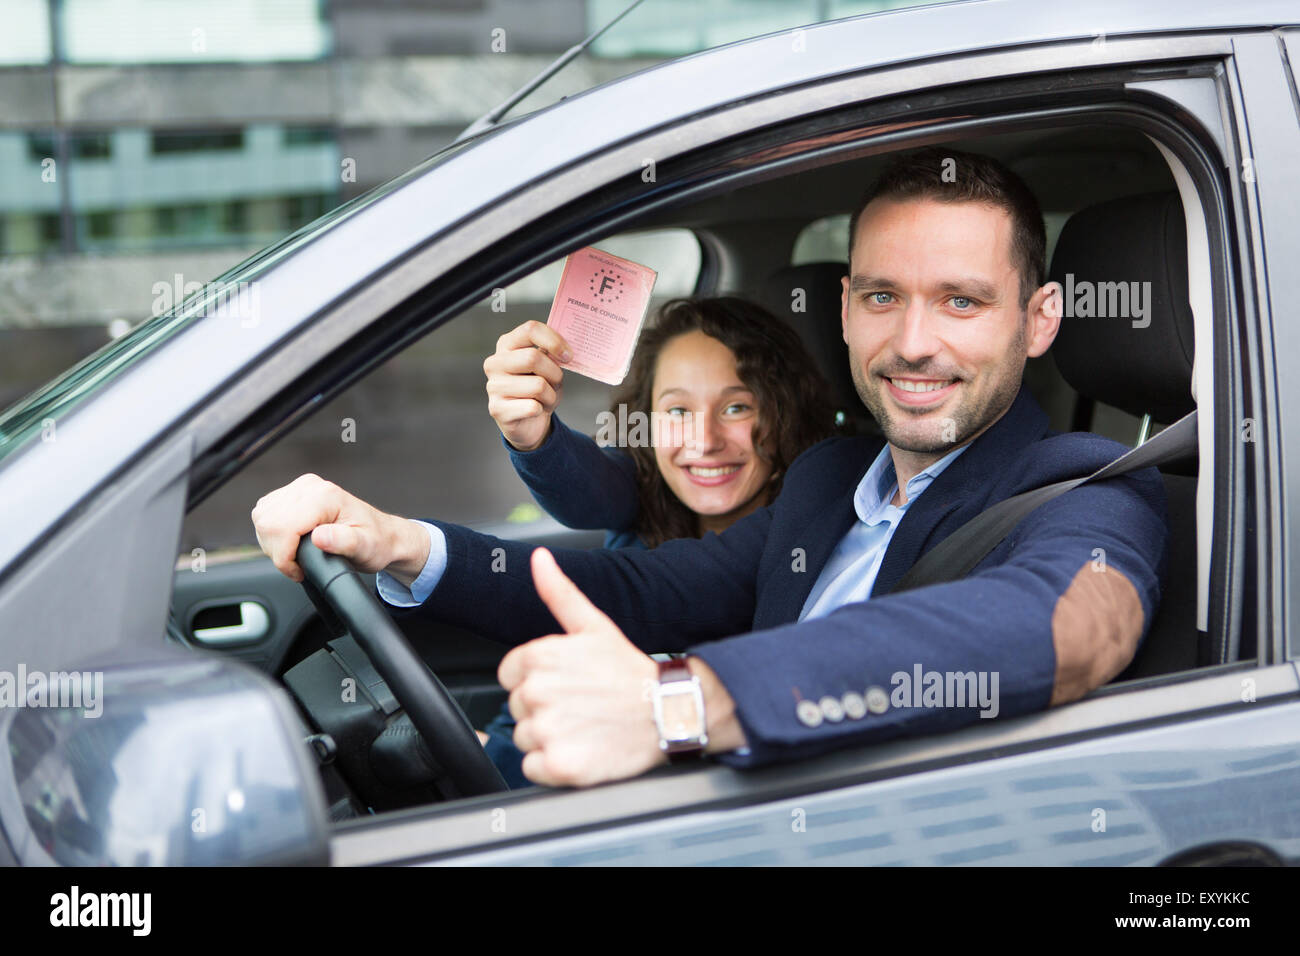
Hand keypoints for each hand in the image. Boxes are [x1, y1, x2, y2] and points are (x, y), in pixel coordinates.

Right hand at [250, 473, 428, 584]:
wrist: (382, 534)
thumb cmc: (376, 541)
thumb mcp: (366, 547)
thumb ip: (344, 542)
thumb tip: (320, 537)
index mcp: (326, 497)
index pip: (283, 527)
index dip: (285, 556)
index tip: (298, 570)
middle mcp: (309, 487)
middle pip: (268, 523)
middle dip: (278, 551)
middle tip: (298, 565)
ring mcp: (299, 488)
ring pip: (262, 518)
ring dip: (273, 543)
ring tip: (297, 554)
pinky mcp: (292, 494)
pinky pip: (265, 514)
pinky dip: (272, 534)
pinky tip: (292, 543)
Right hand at [484, 320, 571, 451]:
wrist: (527, 421)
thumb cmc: (538, 389)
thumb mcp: (547, 367)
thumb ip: (551, 354)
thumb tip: (564, 352)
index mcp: (507, 345)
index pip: (530, 329)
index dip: (554, 341)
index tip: (568, 356)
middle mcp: (495, 363)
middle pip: (533, 357)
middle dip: (554, 373)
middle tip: (556, 382)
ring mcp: (493, 386)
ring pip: (537, 385)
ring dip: (550, 395)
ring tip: (545, 399)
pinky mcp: (497, 409)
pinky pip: (532, 407)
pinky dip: (541, 410)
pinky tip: (535, 410)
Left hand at [498, 548, 663, 786]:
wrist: (670, 710)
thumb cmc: (630, 670)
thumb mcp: (594, 625)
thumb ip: (558, 592)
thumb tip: (539, 558)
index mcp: (539, 656)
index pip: (509, 675)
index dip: (537, 680)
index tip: (566, 684)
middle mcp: (538, 692)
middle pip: (517, 707)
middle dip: (545, 708)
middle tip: (581, 705)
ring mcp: (548, 730)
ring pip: (524, 738)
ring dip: (549, 737)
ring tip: (585, 727)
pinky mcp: (559, 765)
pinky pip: (533, 768)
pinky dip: (553, 765)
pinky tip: (582, 749)